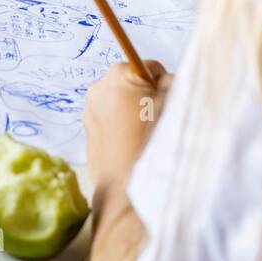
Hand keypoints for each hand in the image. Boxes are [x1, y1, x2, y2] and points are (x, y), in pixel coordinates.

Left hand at [84, 61, 172, 192]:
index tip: (168, 105)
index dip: (164, 86)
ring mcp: (90, 111)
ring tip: (144, 139)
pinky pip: (111, 123)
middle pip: (133, 85)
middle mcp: (99, 87)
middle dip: (146, 99)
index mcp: (120, 74)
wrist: (127, 191)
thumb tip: (165, 81)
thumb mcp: (174, 104)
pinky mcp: (87, 133)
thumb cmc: (152, 143)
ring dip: (133, 114)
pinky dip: (122, 130)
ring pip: (121, 104)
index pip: (151, 69)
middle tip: (158, 123)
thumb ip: (172, 84)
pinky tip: (132, 148)